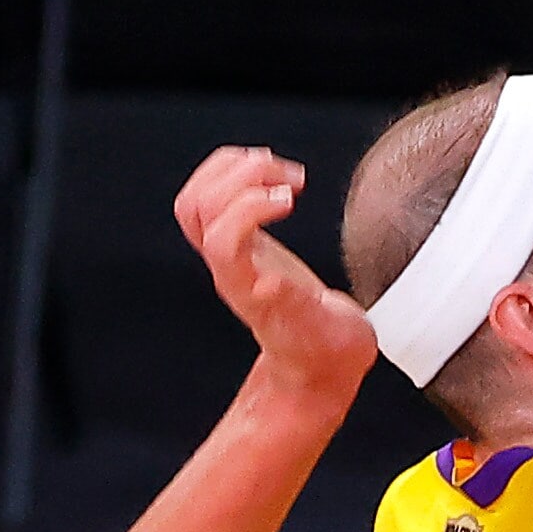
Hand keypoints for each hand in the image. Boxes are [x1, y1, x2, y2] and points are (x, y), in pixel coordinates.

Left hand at [174, 148, 376, 399]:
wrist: (317, 361)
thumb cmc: (326, 349)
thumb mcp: (334, 333)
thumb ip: (301, 307)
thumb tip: (267, 283)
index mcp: (248, 291)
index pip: (220, 239)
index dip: (249, 208)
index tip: (291, 199)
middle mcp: (230, 269)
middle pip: (200, 209)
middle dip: (242, 178)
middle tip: (288, 180)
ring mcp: (230, 255)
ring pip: (198, 200)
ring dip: (235, 170)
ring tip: (279, 172)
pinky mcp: (240, 243)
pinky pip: (213, 199)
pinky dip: (238, 174)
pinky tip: (273, 178)